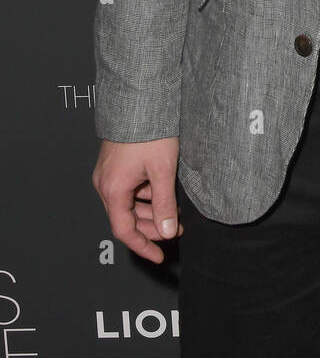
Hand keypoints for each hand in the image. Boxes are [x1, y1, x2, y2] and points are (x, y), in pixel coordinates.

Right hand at [92, 137, 182, 263]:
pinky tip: (164, 193)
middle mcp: (105, 183)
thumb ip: (165, 203)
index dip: (143, 246)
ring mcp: (108, 174)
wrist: (139, 101)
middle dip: (152, 228)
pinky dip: (146, 196)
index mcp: (113, 189)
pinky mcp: (115, 164)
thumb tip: (167, 231)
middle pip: (126, 218)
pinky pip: (129, 189)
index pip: (124, 231)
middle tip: (176, 229)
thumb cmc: (149, 132)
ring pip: (129, 204)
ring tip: (175, 213)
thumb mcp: (162, 170)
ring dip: (151, 211)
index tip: (159, 256)